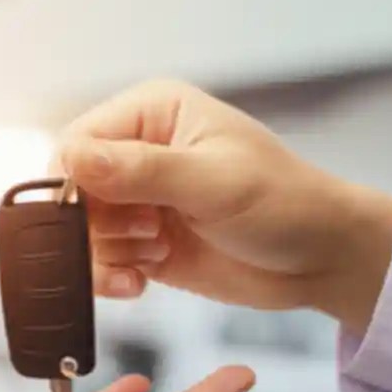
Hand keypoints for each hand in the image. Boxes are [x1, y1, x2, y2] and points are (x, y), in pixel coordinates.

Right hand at [57, 79, 391, 332]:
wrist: (321, 258)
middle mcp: (137, 153)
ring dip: (110, 253)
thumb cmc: (286, 203)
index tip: (102, 214)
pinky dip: (112, 276)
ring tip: (159, 251)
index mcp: (152, 113)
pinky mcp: (142, 243)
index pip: (77, 143)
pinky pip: (99, 261)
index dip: (75, 185)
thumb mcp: (214, 182)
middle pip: (70, 192)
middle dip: (97, 226)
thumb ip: (142, 171)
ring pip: (80, 232)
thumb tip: (75, 159)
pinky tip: (144, 279)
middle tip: (147, 234)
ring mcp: (138, 201)